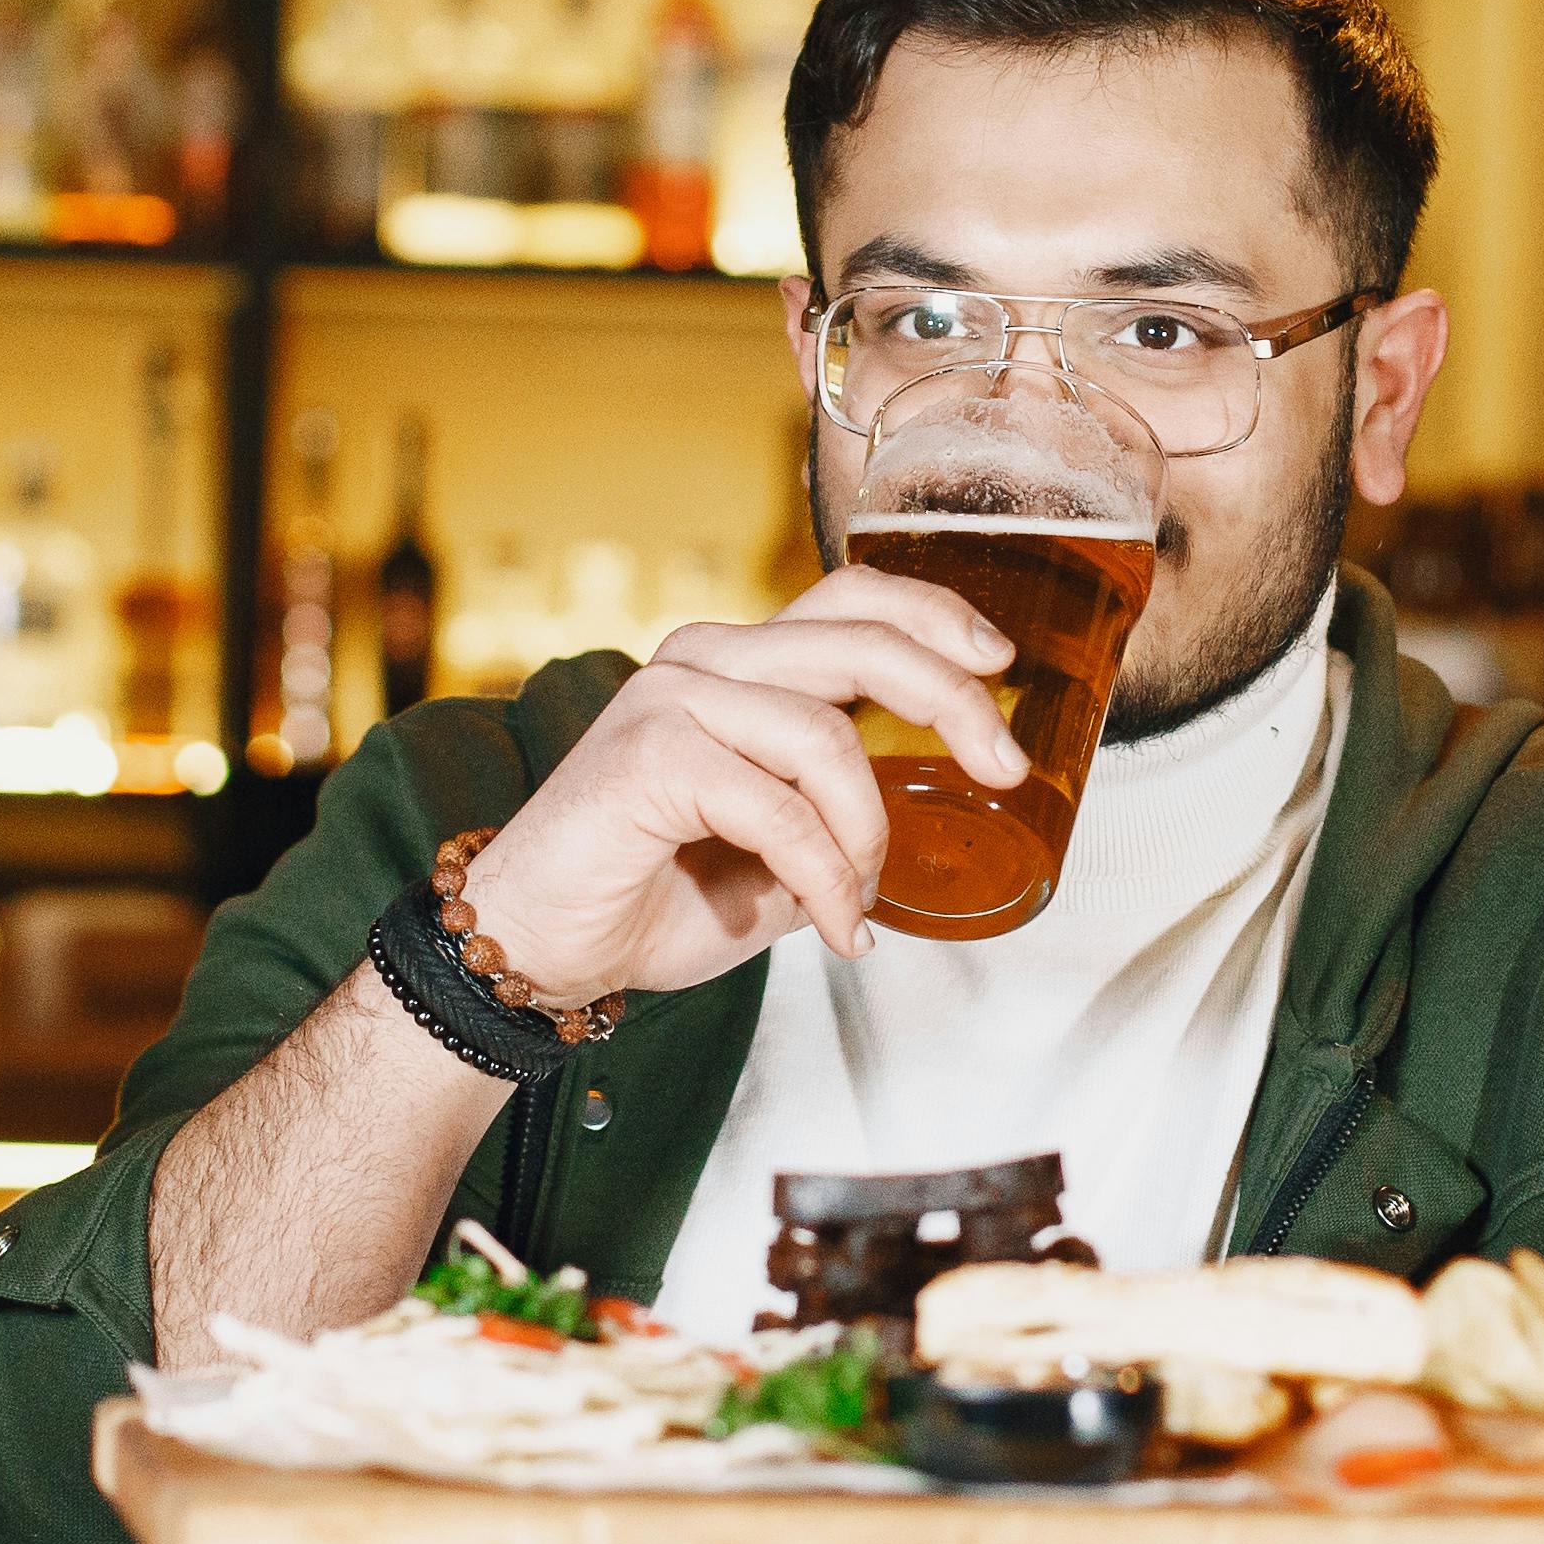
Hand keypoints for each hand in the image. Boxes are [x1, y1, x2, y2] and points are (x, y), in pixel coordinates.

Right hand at [449, 565, 1026, 996]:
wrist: (541, 946)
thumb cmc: (649, 897)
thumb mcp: (777, 854)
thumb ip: (842, 819)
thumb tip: (935, 828)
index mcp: (737, 663)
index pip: (851, 597)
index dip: (936, 615)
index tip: (1000, 665)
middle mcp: (705, 659)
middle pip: (861, 639)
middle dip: (952, 701)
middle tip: (1003, 768)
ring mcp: (672, 697)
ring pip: (826, 737)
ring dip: (867, 836)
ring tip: (858, 903)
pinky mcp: (650, 752)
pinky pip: (780, 809)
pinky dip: (825, 878)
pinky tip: (836, 927)